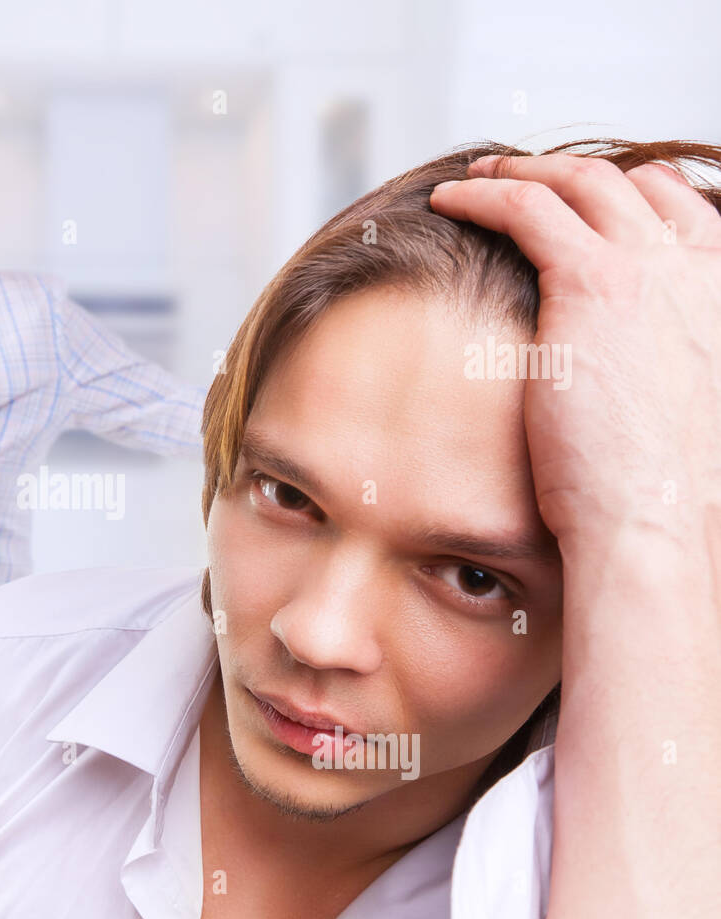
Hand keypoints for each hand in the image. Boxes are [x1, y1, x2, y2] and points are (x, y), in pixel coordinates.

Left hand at [430, 153, 720, 545]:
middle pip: (629, 184)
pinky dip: (486, 195)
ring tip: (476, 179)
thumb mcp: (674, 408)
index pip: (678, 212)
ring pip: (577, 182)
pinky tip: (450, 201)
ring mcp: (649, 268)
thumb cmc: (657, 492)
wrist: (654, 519)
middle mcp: (696, 267)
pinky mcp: (592, 281)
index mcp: (719, 294)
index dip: (624, 199)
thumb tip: (624, 380)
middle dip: (568, 172)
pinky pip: (528, 208)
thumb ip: (654, 365)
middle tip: (518, 178)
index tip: (577, 208)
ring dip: (521, 172)